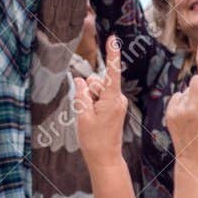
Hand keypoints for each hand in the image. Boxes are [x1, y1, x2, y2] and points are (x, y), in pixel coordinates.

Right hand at [74, 36, 129, 170]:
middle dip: (88, 92)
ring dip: (90, 99)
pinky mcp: (114, 107)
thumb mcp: (83, 115)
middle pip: (96, 81)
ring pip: (96, 89)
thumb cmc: (95, 140)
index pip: (111, 72)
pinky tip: (93, 117)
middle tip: (89, 113)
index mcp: (112, 99)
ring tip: (92, 118)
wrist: (105, 158)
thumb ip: (81, 94)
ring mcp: (117, 103)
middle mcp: (118, 98)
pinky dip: (93, 103)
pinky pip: (99, 97)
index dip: (111, 54)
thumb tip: (79, 79)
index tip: (113, 39)